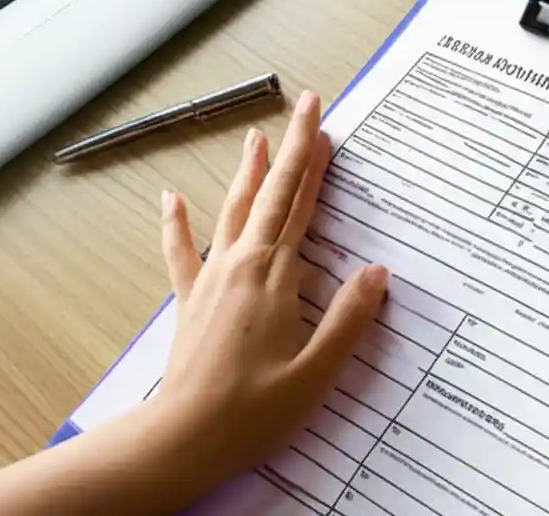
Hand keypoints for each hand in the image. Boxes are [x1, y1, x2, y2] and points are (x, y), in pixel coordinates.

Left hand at [150, 90, 388, 500]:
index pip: (301, 204)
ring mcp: (211, 281)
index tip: (323, 123)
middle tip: (304, 109)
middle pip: (270, 195)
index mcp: (275, 277)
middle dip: (290, 150)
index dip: (314, 161)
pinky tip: (171, 199)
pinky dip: (177, 224)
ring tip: (256, 138)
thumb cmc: (251, 413)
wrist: (182, 439)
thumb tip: (377, 273)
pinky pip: (182, 252)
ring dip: (247, 174)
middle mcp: (240, 267)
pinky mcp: (191, 302)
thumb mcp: (316, 373)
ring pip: (232, 213)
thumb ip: (349, 320)